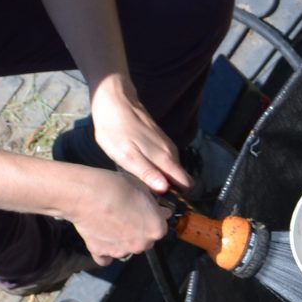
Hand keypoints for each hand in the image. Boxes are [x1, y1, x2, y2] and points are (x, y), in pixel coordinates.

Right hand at [65, 167, 171, 264]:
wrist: (87, 194)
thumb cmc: (117, 187)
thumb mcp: (144, 189)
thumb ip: (156, 207)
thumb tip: (163, 212)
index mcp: (156, 229)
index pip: (160, 227)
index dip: (152, 217)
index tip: (144, 210)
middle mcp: (142, 245)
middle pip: (144, 240)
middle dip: (138, 230)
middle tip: (126, 215)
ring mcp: (121, 251)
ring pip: (126, 248)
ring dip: (122, 239)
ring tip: (111, 221)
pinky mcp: (100, 252)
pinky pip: (105, 257)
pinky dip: (105, 251)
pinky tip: (102, 238)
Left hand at [86, 75, 189, 194]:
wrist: (115, 100)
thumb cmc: (116, 130)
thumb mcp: (126, 156)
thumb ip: (147, 173)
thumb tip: (165, 190)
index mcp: (165, 159)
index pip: (186, 184)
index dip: (177, 196)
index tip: (160, 201)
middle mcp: (171, 152)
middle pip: (179, 178)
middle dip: (167, 189)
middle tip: (143, 193)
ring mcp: (166, 145)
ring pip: (171, 169)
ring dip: (159, 178)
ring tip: (138, 180)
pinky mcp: (159, 140)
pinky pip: (164, 161)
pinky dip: (155, 167)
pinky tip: (138, 166)